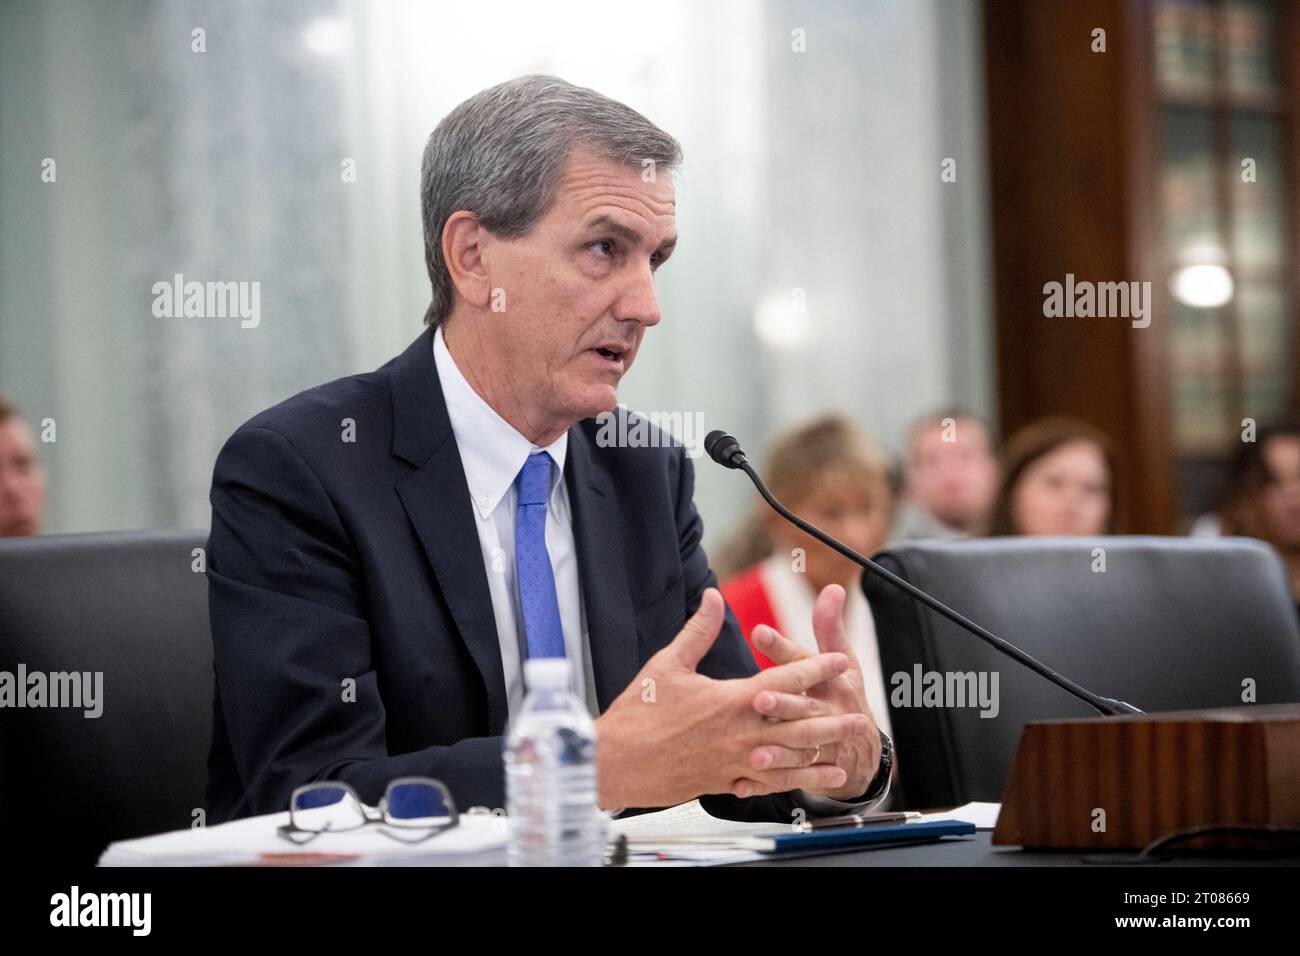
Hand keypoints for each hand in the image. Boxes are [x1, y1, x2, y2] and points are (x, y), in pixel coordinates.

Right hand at [593, 588, 867, 809]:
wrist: (616, 762)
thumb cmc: (638, 714)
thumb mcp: (667, 664)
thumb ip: (696, 631)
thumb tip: (711, 597)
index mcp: (731, 700)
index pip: (784, 681)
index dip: (815, 668)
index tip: (838, 660)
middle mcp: (740, 733)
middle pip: (797, 725)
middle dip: (829, 717)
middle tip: (857, 713)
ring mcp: (735, 761)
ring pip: (788, 758)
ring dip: (819, 754)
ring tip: (845, 751)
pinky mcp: (726, 781)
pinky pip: (768, 782)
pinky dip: (793, 781)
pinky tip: (810, 781)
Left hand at [747, 583, 881, 800]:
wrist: (862, 748)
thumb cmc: (844, 695)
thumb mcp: (843, 660)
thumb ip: (830, 625)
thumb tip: (832, 587)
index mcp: (829, 681)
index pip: (804, 660)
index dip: (782, 646)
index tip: (758, 632)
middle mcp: (826, 712)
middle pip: (803, 707)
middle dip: (783, 703)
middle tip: (760, 698)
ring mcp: (820, 744)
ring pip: (798, 748)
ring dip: (777, 751)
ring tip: (754, 753)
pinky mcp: (810, 769)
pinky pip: (788, 778)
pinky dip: (764, 783)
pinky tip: (742, 783)